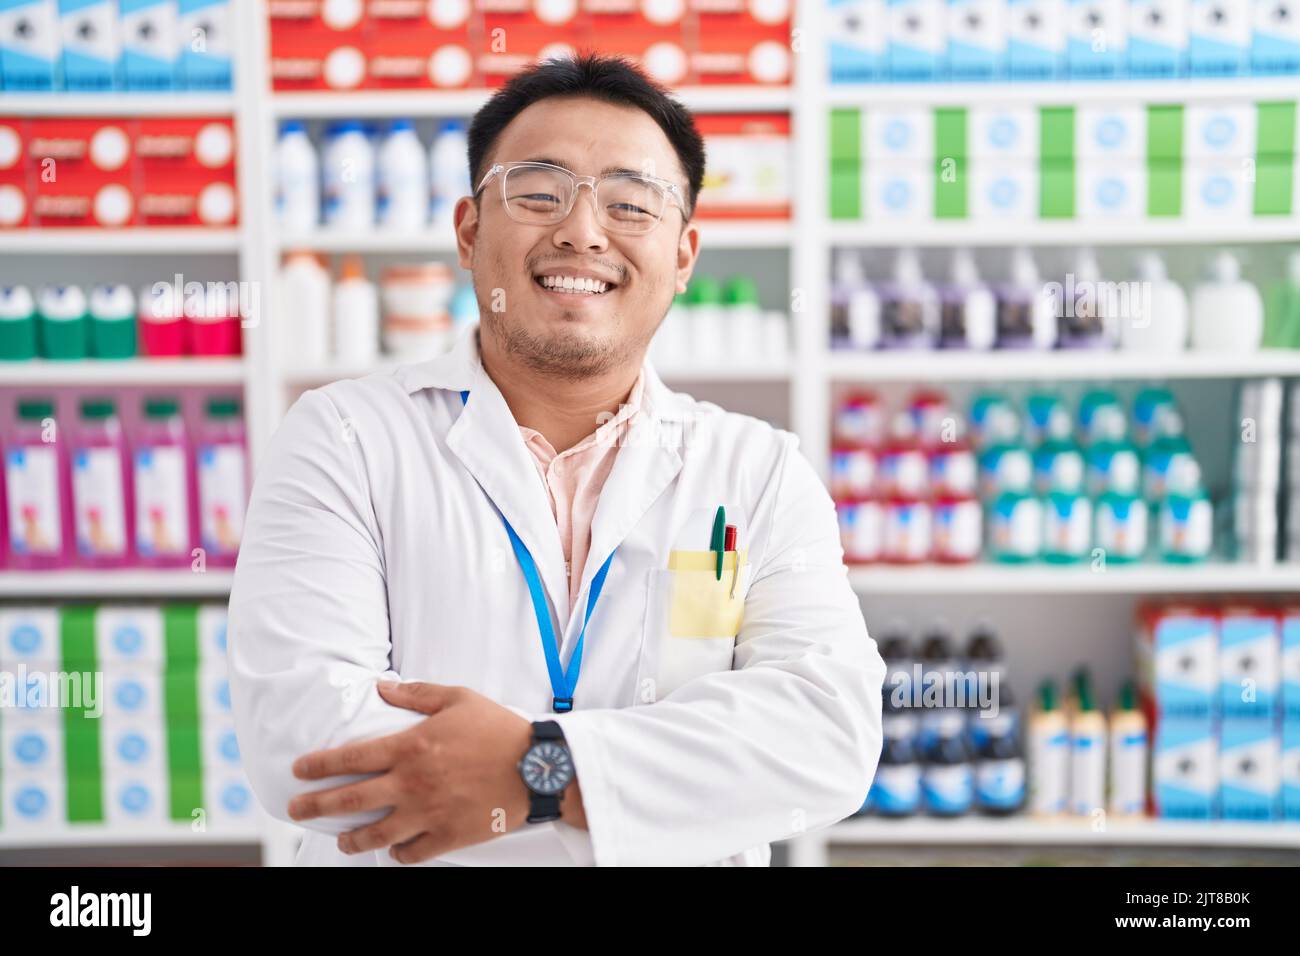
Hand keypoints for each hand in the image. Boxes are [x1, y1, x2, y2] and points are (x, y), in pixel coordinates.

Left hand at [287, 682, 535, 862]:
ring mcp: (427, 813)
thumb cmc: (498, 729)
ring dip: (352, 839)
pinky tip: (394, 849)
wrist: (537, 767)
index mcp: (410, 747)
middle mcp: (411, 783)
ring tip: (343, 841)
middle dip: (315, 805)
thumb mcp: (458, 698)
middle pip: (350, 800)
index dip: (318, 765)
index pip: (351, 759)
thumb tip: (382, 687)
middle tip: (296, 809)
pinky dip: (398, 853)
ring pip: (375, 834)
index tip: (298, 771)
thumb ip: (416, 693)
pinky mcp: (447, 836)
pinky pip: (411, 853)